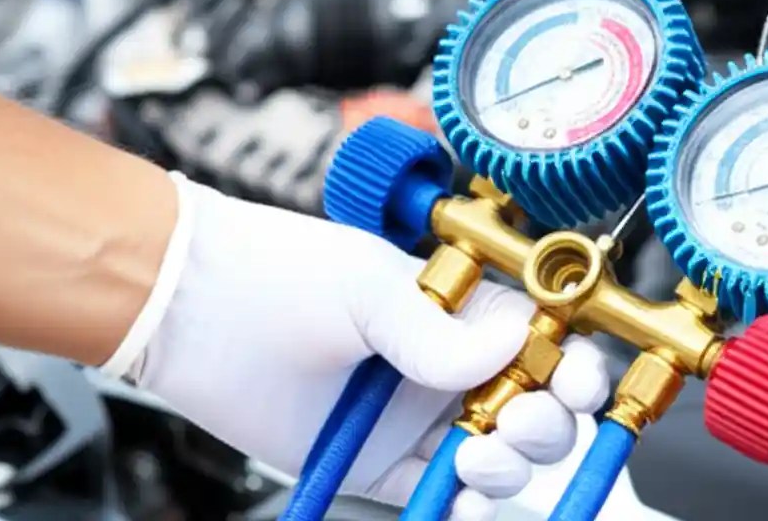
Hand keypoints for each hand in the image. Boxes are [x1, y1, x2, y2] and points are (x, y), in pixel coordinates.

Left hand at [104, 174, 608, 519]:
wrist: (191, 308)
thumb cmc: (279, 270)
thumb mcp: (366, 286)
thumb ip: (438, 330)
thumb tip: (509, 350)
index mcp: (462, 309)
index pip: (545, 342)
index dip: (573, 364)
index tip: (575, 379)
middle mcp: (450, 364)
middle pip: (539, 407)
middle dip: (549, 421)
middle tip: (520, 418)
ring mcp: (418, 417)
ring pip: (501, 458)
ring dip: (512, 465)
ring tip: (479, 453)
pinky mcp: (382, 462)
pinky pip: (442, 497)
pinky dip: (467, 507)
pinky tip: (466, 498)